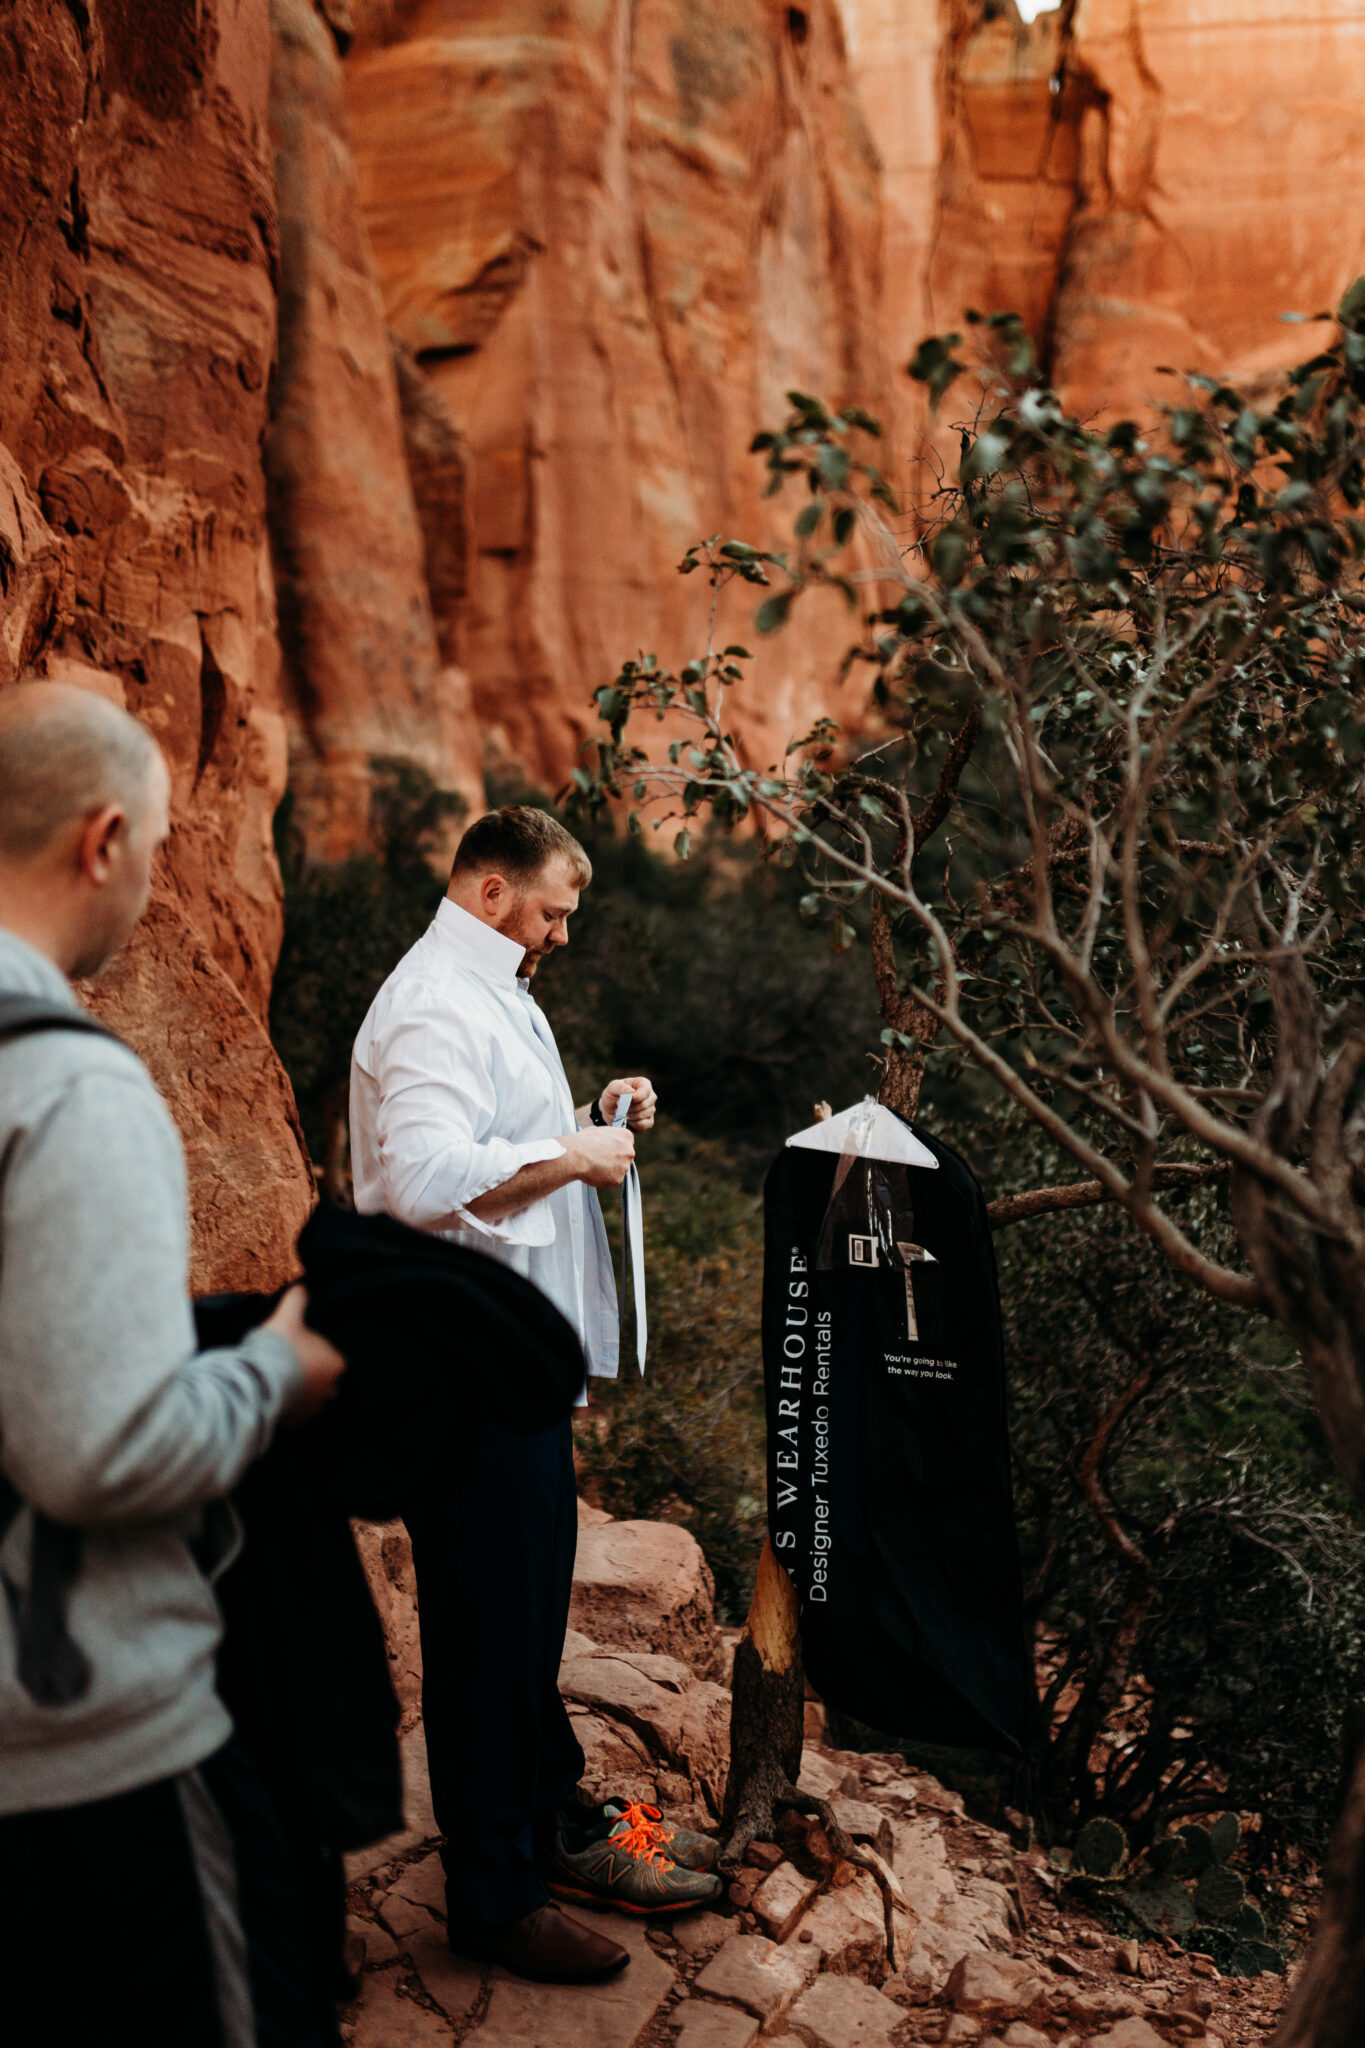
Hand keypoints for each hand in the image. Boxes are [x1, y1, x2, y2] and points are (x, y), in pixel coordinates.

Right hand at [264, 1285, 346, 1422]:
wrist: (260, 1380)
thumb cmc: (280, 1348)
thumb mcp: (287, 1317)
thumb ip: (296, 1301)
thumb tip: (300, 1287)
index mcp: (335, 1363)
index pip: (331, 1356)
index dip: (314, 1350)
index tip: (297, 1347)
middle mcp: (330, 1389)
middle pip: (323, 1379)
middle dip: (309, 1372)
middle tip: (288, 1363)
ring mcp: (313, 1407)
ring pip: (310, 1396)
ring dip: (298, 1389)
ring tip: (278, 1379)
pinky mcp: (296, 1420)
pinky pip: (294, 1412)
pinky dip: (286, 1404)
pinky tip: (272, 1393)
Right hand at [567, 1124, 635, 1187]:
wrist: (576, 1156)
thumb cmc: (584, 1142)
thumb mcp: (598, 1130)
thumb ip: (608, 1136)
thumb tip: (606, 1139)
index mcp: (626, 1136)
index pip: (626, 1143)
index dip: (616, 1147)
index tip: (608, 1150)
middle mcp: (629, 1151)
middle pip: (625, 1157)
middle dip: (615, 1159)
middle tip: (601, 1159)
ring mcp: (625, 1166)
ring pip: (619, 1169)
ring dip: (611, 1169)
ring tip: (596, 1165)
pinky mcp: (618, 1179)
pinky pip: (613, 1180)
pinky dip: (606, 1178)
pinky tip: (595, 1172)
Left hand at [599, 1076, 657, 1130]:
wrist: (608, 1109)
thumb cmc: (612, 1095)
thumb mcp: (613, 1087)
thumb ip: (621, 1087)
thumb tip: (632, 1093)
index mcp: (644, 1084)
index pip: (646, 1091)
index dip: (637, 1097)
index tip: (627, 1100)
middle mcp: (650, 1096)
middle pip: (645, 1105)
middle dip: (629, 1108)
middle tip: (619, 1107)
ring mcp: (651, 1109)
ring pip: (644, 1115)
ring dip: (630, 1116)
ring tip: (621, 1113)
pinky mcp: (648, 1122)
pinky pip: (644, 1125)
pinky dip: (633, 1124)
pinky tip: (627, 1120)